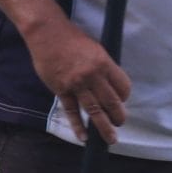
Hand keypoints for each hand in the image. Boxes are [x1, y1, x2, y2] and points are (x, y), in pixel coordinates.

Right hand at [27, 14, 129, 143]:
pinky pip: (72, 111)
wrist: (47, 33)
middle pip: (111, 102)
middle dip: (118, 116)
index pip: (123, 87)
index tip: (122, 101)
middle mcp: (92, 76)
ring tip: (111, 138)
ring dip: (104, 127)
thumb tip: (112, 86)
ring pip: (94, 110)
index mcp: (104, 64)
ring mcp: (76, 84)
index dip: (124, 97)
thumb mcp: (96, 50)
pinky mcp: (61, 89)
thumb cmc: (73, 39)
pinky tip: (84, 137)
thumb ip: (104, 68)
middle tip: (120, 123)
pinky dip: (78, 125)